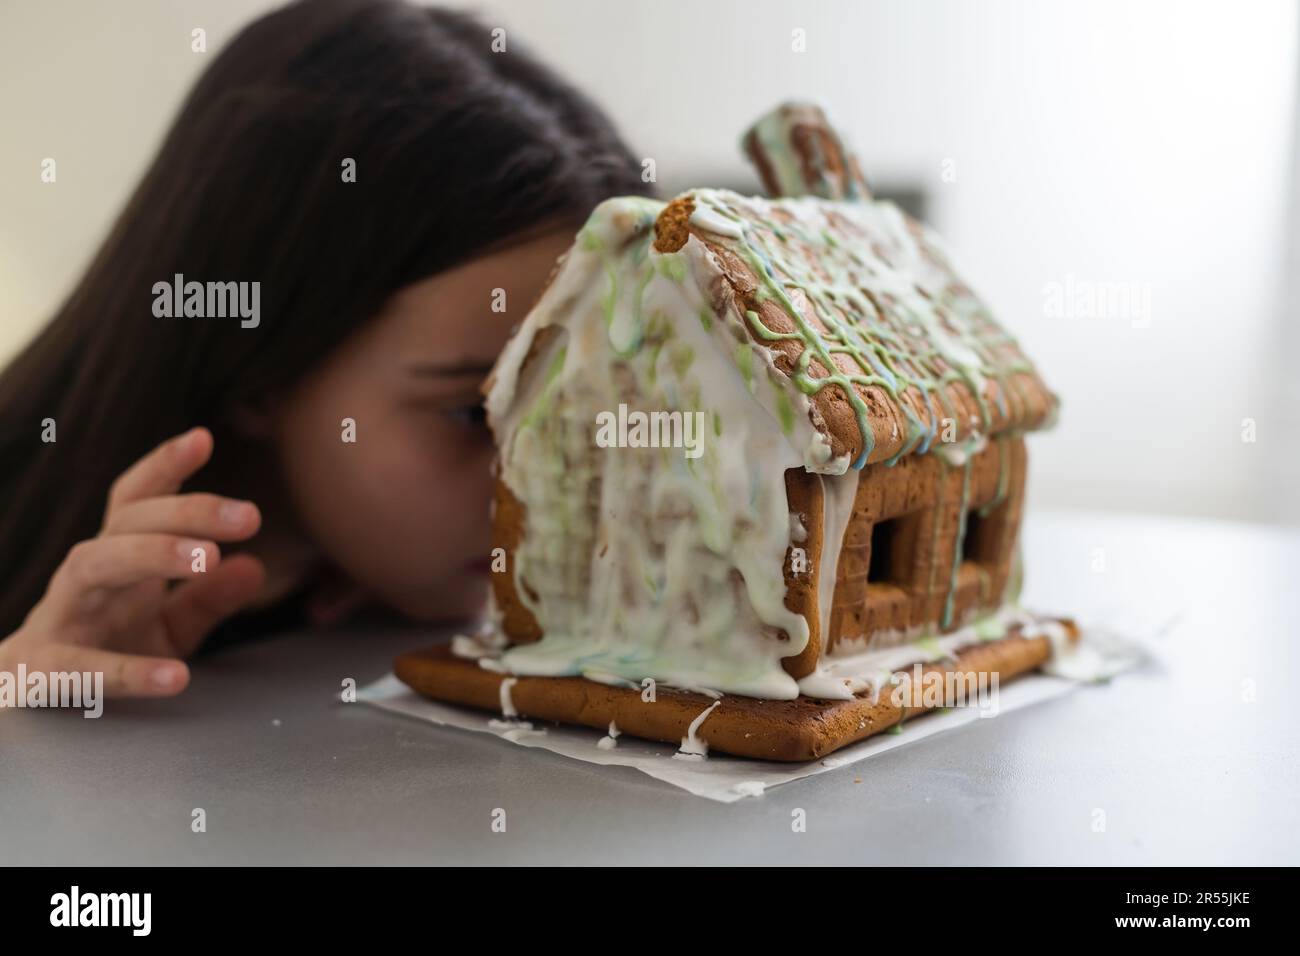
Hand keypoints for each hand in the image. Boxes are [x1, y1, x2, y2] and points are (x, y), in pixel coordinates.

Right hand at [0, 427, 266, 698]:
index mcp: (117, 558)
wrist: (26, 702)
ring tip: (208, 557)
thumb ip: (207, 599)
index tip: (202, 437)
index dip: (164, 467)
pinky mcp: (43, 670)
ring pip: (92, 567)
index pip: (136, 502)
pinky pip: (81, 668)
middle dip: (184, 513)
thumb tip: (255, 566)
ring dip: (150, 554)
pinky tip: (176, 677)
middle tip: (249, 516)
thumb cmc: (104, 650)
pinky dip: (128, 672)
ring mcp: (61, 618)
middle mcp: (87, 576)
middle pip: (126, 524)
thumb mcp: (167, 626)